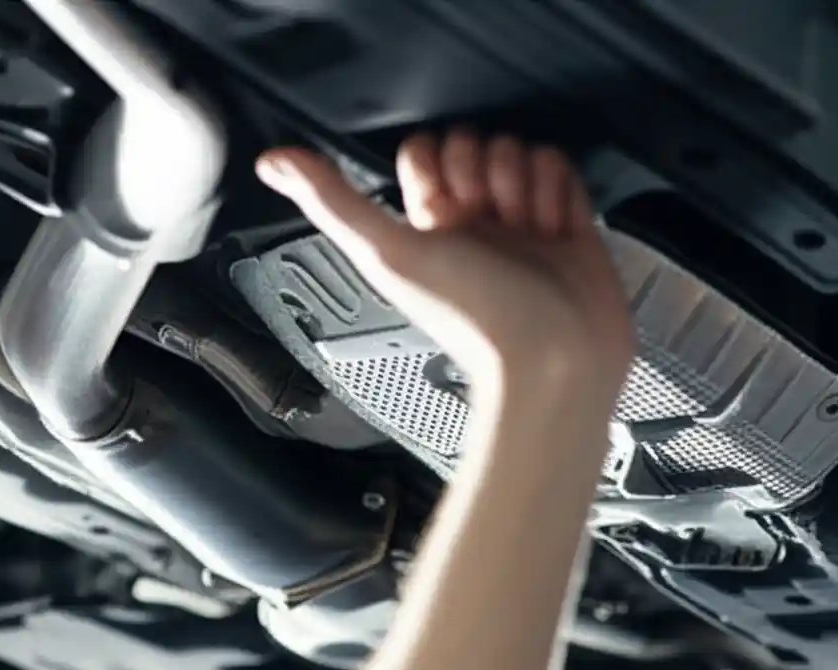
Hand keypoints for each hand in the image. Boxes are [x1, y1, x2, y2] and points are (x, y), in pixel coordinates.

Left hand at [256, 130, 634, 407]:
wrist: (552, 358)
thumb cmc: (471, 318)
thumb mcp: (387, 252)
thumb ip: (332, 202)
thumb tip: (272, 162)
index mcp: (426, 225)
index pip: (426, 151)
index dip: (438, 163)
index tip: (445, 202)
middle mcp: (471, 220)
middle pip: (475, 143)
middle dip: (485, 173)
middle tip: (489, 220)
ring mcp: (519, 222)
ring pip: (518, 152)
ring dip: (523, 186)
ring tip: (525, 233)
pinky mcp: (565, 224)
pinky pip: (559, 170)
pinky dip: (558, 194)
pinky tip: (553, 230)